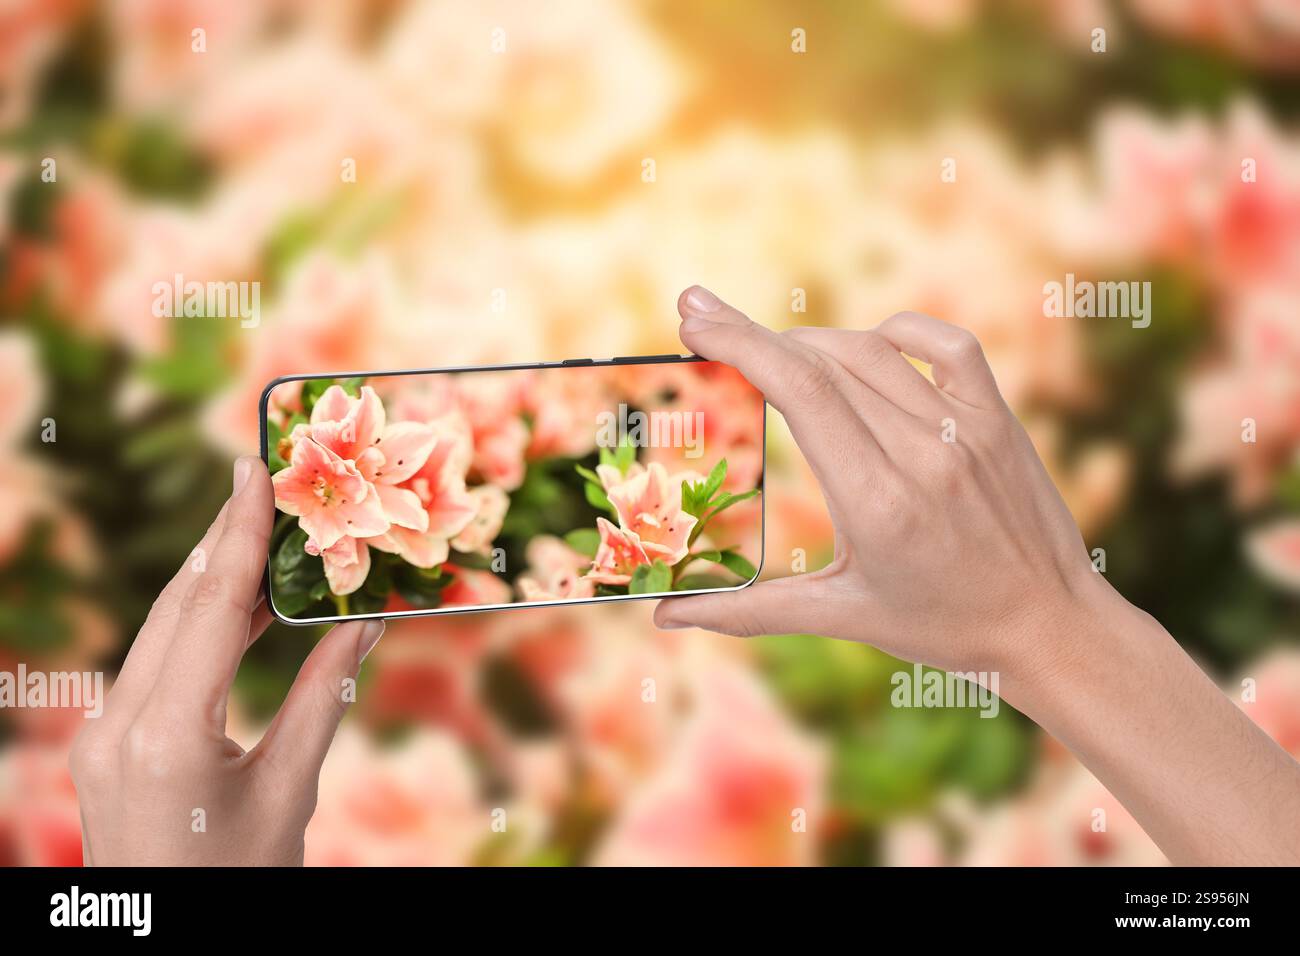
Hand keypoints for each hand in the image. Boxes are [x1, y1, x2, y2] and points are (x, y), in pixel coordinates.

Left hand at [69, 457, 383, 865]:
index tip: (255, 468)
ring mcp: (102, 735)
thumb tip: (366, 619)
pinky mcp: (106, 747)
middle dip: (223, 540)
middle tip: (265, 486)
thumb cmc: (242, 879)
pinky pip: (154, 663)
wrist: (172, 943)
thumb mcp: (292, 789)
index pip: (212, 606)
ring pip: (161, 629)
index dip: (240, 532)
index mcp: (168, 733)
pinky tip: (237, 608)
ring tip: (262, 535)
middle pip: (178, 605)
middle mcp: (118, 723)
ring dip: (210, 580)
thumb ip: (326, 695)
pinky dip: (197, 625)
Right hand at [657, 286, 1299, 865]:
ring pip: (872, 351)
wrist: (1052, 627)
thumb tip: (664, 617)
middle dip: (754, 334)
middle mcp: (922, 455)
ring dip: (811, 341)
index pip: (799, 390)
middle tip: (701, 317)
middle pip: (823, 361)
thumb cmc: (943, 627)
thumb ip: (748, 611)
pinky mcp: (997, 419)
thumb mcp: (842, 616)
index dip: (740, 342)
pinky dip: (897, 331)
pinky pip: (945, 345)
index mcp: (876, 502)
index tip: (692, 316)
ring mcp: (966, 430)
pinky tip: (867, 342)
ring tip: (770, 350)